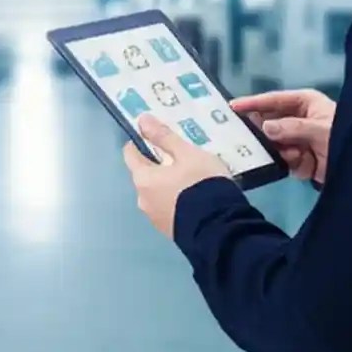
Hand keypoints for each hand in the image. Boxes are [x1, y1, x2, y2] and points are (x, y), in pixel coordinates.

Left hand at [123, 115, 232, 238]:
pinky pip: (169, 208)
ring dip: (169, 183)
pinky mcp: (170, 231)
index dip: (140, 142)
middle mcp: (143, 200)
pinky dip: (177, 199)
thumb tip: (142, 120)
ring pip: (157, 193)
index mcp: (143, 179)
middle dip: (159, 164)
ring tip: (192, 177)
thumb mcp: (187, 154)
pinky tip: (195, 197)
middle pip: (145, 175)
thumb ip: (164, 137)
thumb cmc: (202, 184)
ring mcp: (155, 218)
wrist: (220, 228)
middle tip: (181, 156)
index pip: (130, 154)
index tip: (156, 136)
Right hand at [231, 90, 335, 184]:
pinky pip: (285, 160)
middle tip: (246, 138)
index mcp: (305, 103)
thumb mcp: (320, 129)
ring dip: (281, 151)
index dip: (253, 103)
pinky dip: (292, 164)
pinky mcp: (302, 159)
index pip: (273, 100)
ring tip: (293, 154)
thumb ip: (292, 128)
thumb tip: (266, 127)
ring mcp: (300, 140)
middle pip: (271, 123)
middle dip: (264, 132)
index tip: (232, 106)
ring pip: (276, 144)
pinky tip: (304, 164)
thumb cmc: (345, 137)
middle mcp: (300, 119)